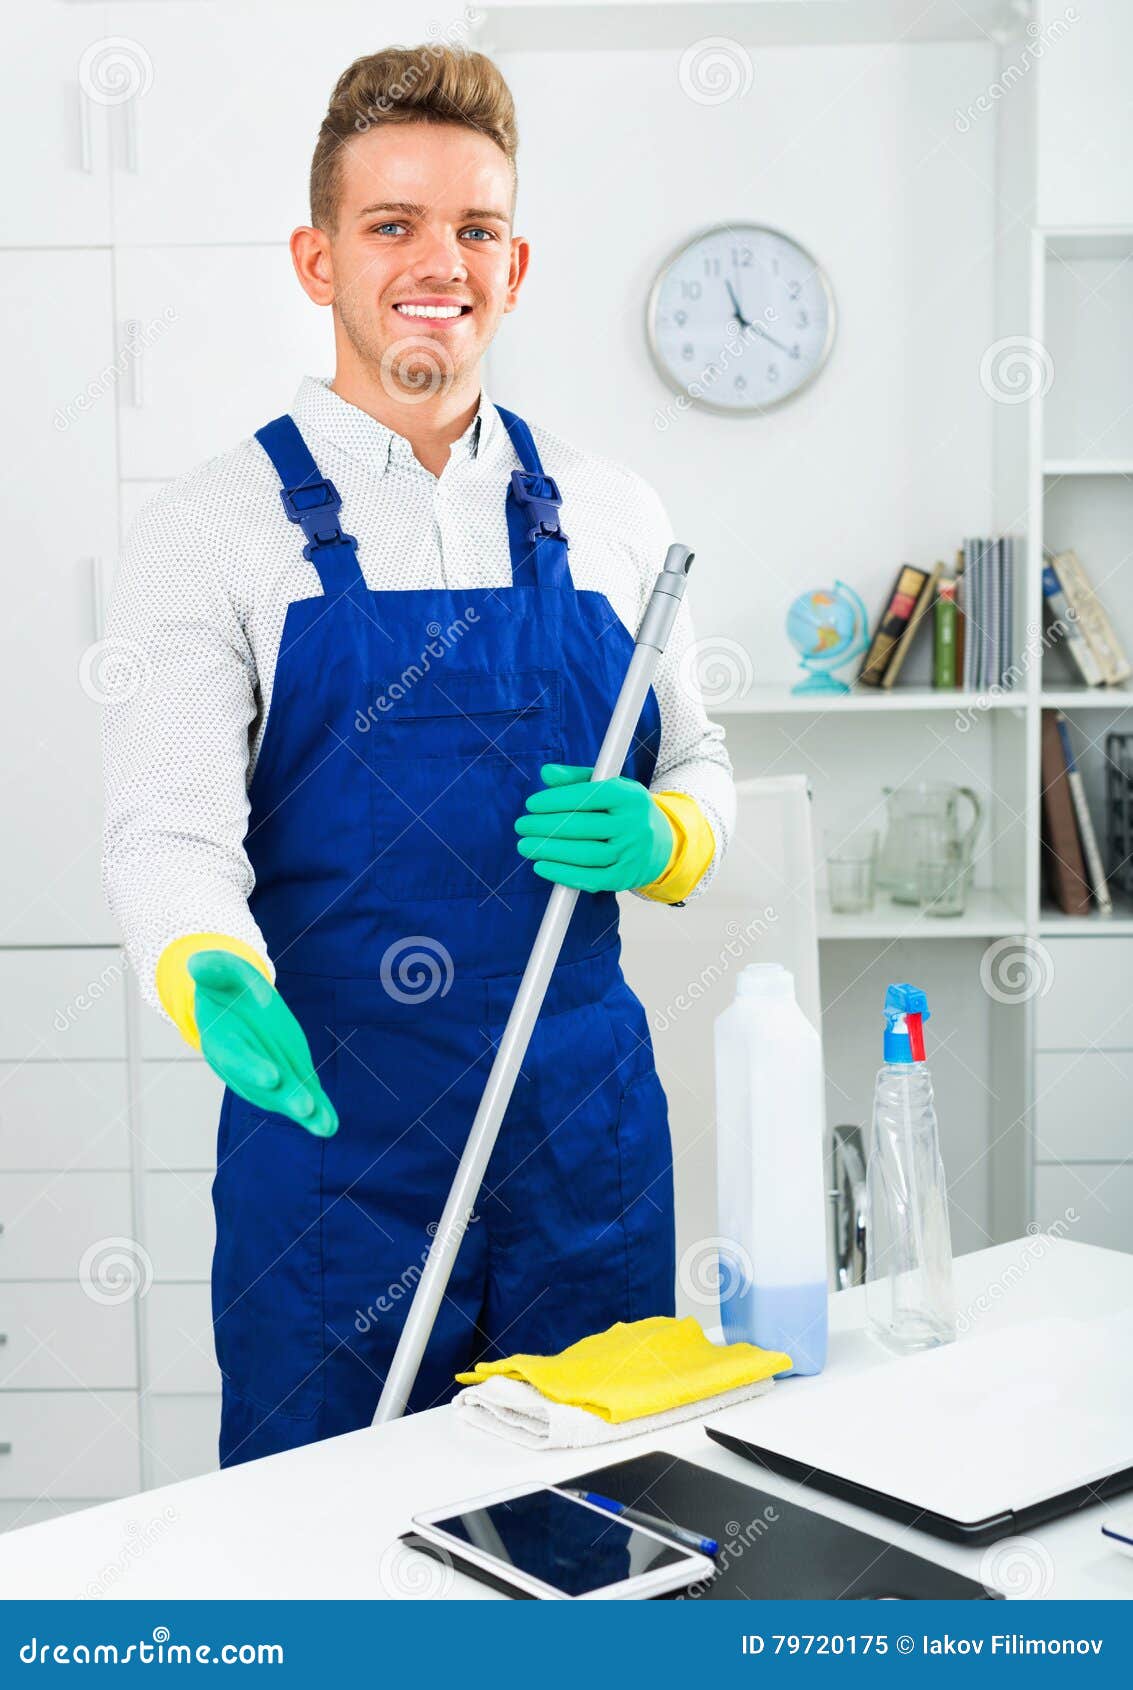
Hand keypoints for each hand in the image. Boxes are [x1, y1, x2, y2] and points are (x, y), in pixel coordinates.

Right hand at [188, 951, 337, 1136]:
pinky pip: (302, 1093)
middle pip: (263, 1085)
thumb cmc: (226, 985)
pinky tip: (331, 1125)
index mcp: (222, 1040)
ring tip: (326, 1126)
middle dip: (285, 1096)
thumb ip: (213, 967)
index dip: (252, 1067)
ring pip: (285, 1096)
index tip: (272, 1077)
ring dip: (305, 1111)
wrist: (234, 1001)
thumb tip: (196, 963)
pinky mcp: (287, 1073)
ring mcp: (266, 1072)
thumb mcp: (218, 969)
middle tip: (305, 1108)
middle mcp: (242, 1066)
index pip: (236, 1057)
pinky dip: (317, 1110)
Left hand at [515, 764, 674, 892]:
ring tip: (526, 845)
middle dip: (546, 826)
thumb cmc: (625, 812)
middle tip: (522, 826)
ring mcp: (631, 854)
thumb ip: (577, 779)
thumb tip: (547, 773)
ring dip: (550, 851)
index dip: (556, 800)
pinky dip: (562, 874)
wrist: (662, 844)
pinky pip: (590, 879)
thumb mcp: (610, 788)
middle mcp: (634, 825)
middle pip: (583, 826)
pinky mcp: (624, 877)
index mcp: (630, 797)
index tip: (532, 804)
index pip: (588, 796)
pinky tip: (542, 866)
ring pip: (584, 854)